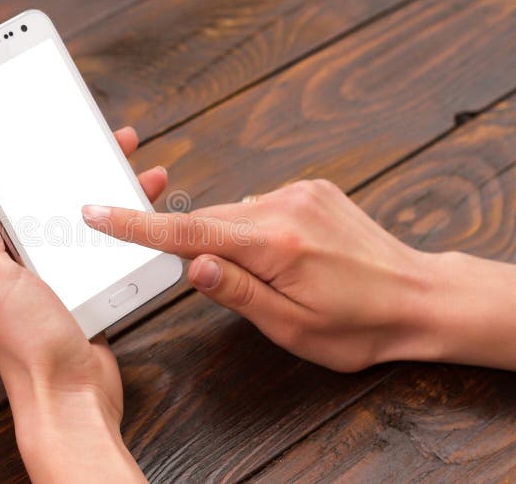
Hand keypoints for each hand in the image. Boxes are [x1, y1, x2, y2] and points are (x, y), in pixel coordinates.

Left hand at [0, 127, 160, 481]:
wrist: (71, 398)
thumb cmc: (26, 343)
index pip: (7, 191)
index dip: (30, 158)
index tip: (54, 130)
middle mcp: (20, 262)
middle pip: (52, 198)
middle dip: (82, 165)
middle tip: (113, 140)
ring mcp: (57, 276)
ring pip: (85, 220)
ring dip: (112, 191)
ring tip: (143, 169)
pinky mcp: (87, 290)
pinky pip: (105, 248)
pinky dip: (126, 227)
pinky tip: (146, 212)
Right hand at [82, 179, 435, 372]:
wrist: (419, 297)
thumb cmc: (359, 325)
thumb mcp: (293, 328)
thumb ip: (237, 292)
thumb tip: (192, 265)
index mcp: (276, 246)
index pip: (188, 232)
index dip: (137, 224)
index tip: (99, 211)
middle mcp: (285, 206)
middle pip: (208, 219)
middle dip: (196, 246)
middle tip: (220, 282)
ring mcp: (300, 192)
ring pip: (233, 212)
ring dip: (230, 241)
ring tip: (270, 278)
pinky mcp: (311, 188)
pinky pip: (258, 204)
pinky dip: (252, 228)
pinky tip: (281, 256)